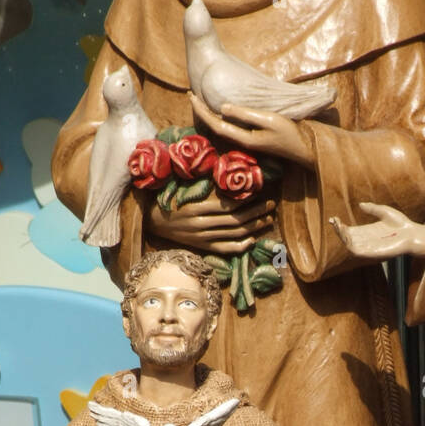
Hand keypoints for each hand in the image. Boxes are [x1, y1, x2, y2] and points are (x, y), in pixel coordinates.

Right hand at [146, 187, 275, 255]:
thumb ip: (204, 186)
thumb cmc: (170, 200)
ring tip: (268, 219)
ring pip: (233, 233)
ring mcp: (202, 238)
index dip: (247, 199)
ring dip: (253, 227)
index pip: (228, 204)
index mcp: (197, 208)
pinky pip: (224, 249)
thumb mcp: (184, 190)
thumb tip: (228, 177)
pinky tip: (251, 240)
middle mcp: (201, 224)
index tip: (261, 191)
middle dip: (256, 212)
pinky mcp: (202, 246)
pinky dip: (239, 246)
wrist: (152, 221)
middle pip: (235, 219)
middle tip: (272, 205)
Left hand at [190, 92, 313, 167]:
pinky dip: (220, 116)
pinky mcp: (251, 138)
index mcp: (243, 139)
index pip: (215, 124)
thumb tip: (222, 107)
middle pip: (214, 127)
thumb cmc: (289, 132)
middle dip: (201, 111)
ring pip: (221, 127)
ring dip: (209, 113)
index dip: (201, 111)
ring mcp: (246, 141)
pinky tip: (218, 109)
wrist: (304, 148)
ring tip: (200, 100)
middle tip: (190, 94)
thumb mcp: (268, 119)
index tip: (191, 96)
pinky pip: (230, 127)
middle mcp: (241, 142)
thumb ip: (245, 114)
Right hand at [330, 202, 424, 259]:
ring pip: (350, 245)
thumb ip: (372, 209)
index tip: (334, 218)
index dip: (340, 226)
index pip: (350, 231)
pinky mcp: (373, 253)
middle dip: (339, 231)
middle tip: (334, 221)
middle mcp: (366, 240)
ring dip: (342, 237)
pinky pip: (358, 251)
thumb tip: (360, 204)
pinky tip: (347, 236)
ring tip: (339, 227)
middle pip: (348, 238)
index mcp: (367, 232)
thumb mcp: (385, 212)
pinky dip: (350, 245)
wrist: (412, 233)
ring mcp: (369, 247)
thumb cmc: (402, 224)